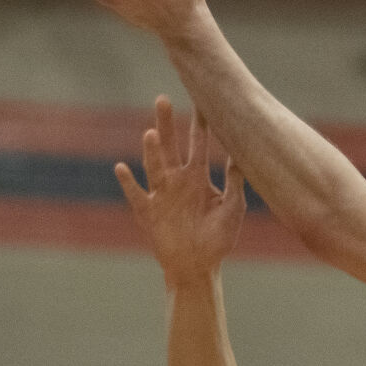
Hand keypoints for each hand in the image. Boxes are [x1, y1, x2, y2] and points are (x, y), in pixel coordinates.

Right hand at [115, 98, 245, 280]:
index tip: (201, 99)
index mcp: (198, 176)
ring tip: (150, 133)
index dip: (200, 123)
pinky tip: (122, 168)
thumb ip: (236, 181)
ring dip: (151, 151)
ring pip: (154, 166)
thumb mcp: (233, 207)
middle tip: (162, 99)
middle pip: (170, 146)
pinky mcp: (148, 212)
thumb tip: (244, 153)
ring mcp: (161, 194)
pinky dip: (128, 182)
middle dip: (166, 124)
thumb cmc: (219, 238)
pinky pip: (136, 194)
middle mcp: (177, 180)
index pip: (198, 143)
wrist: (199, 266)